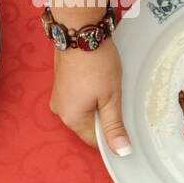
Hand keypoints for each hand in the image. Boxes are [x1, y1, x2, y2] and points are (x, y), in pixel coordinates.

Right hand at [50, 40, 130, 155]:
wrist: (80, 30)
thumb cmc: (97, 63)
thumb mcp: (111, 97)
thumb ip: (114, 126)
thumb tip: (121, 151)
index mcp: (72, 118)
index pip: (95, 141)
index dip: (111, 135)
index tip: (124, 123)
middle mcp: (60, 111)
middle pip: (89, 126)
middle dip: (105, 116)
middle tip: (117, 98)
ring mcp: (58, 96)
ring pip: (84, 111)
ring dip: (98, 104)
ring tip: (108, 86)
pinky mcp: (60, 84)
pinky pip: (78, 99)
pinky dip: (90, 94)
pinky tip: (99, 80)